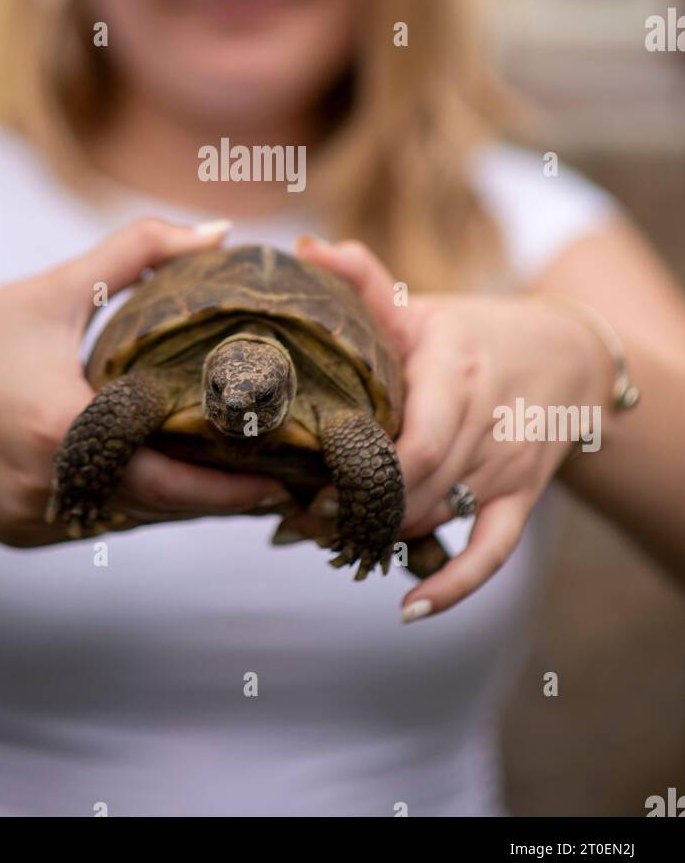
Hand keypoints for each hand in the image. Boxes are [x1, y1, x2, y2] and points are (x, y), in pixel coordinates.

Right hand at [0, 218, 292, 546]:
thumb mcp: (58, 286)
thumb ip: (142, 249)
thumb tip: (220, 234)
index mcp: (63, 426)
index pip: (174, 470)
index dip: (237, 478)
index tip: (290, 469)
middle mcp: (50, 485)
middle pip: (164, 505)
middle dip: (225, 497)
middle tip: (287, 480)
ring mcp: (32, 518)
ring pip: (133, 518)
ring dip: (183, 501)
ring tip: (248, 481)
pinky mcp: (19, 533)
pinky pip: (98, 520)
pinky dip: (136, 502)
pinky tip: (174, 481)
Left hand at [278, 236, 612, 618]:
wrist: (567, 357)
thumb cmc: (477, 332)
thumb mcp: (423, 306)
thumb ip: (365, 283)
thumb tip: (305, 252)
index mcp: (456, 371)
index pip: (416, 440)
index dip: (363, 472)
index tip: (307, 484)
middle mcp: (484, 421)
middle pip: (416, 486)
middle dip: (353, 508)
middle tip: (294, 518)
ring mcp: (505, 466)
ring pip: (436, 517)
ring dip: (379, 536)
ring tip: (322, 540)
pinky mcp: (519, 498)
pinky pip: (493, 554)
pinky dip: (455, 587)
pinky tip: (410, 610)